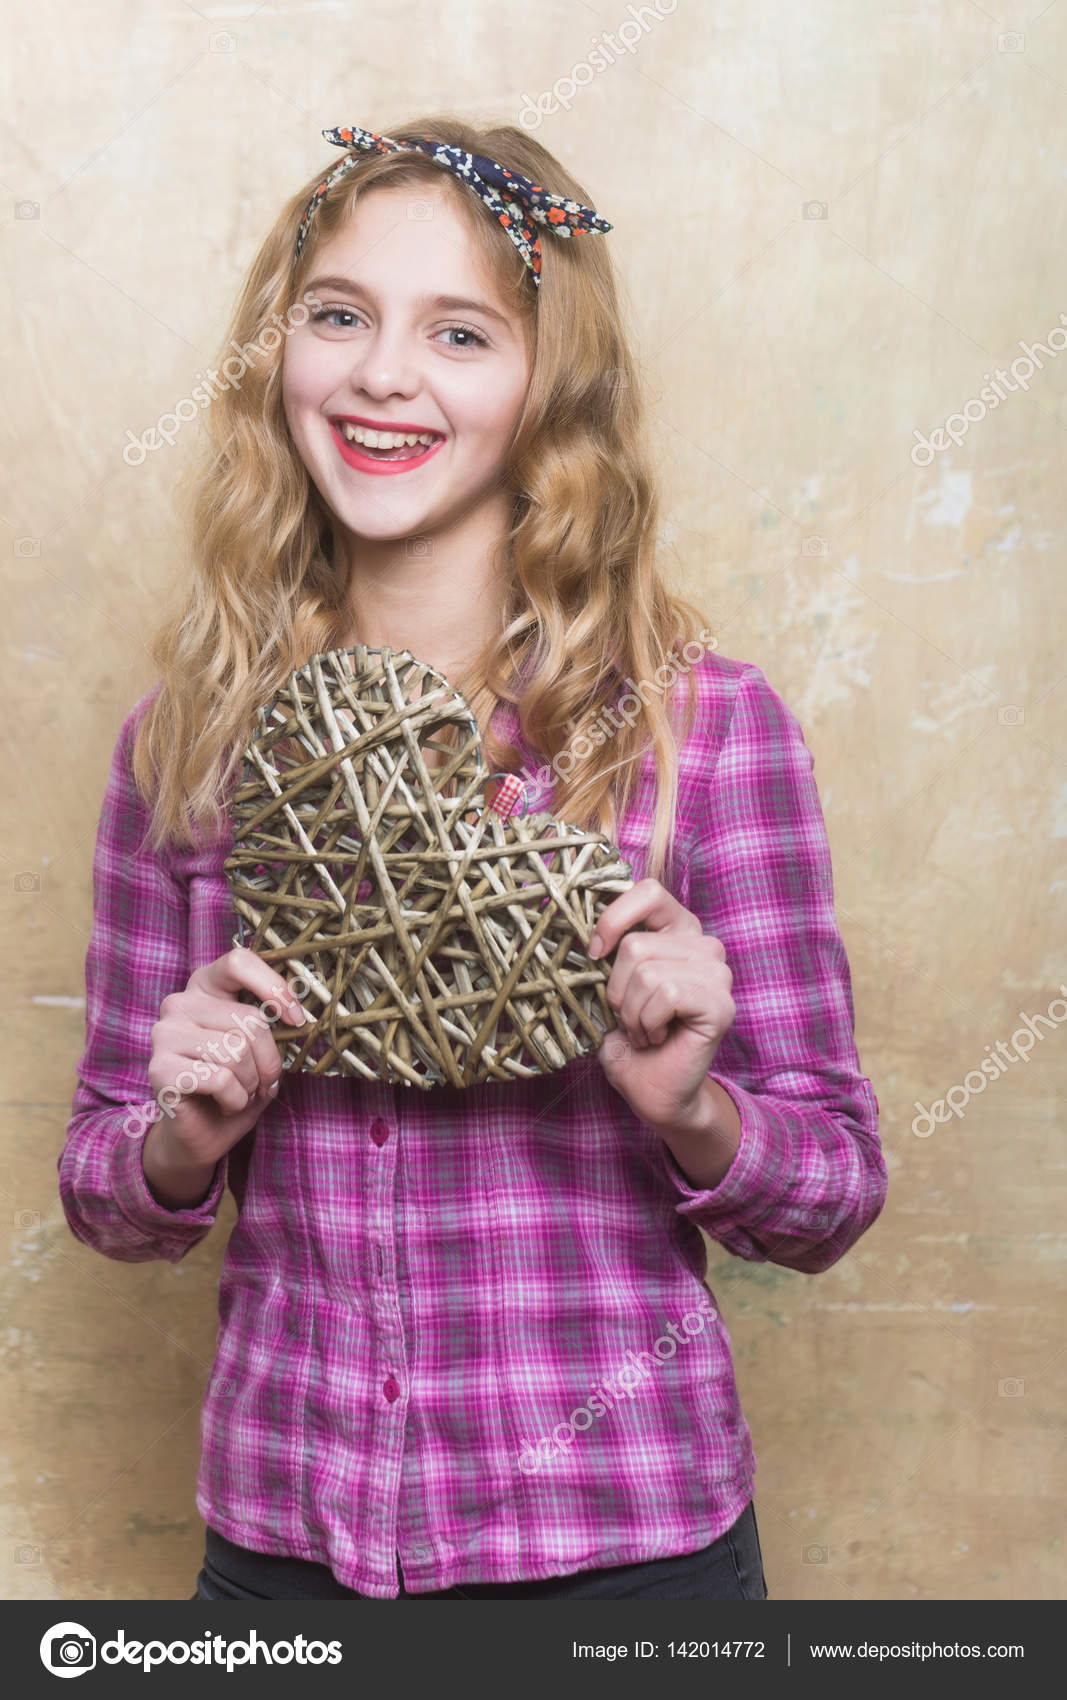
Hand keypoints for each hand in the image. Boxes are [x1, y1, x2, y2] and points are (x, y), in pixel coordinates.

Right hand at [143, 946, 307, 1170]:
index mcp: (204, 988)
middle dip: (267, 1062)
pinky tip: (221, 1104)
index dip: (274, 987)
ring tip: (234, 1093)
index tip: (296, 1019)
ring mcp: (165, 1034)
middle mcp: (180, 1003)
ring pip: (237, 1051)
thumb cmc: (234, 1088)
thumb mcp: (260, 1051)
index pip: (239, 962)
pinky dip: (235, 1100)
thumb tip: (297, 1014)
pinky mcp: (159, 1068)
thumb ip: (271, 1025)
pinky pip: (222, 1079)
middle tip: (256, 1083)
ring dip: (249, 1084)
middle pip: (250, 1020)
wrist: (201, 1136)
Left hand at [589, 878, 734, 1132]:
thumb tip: (575, 926)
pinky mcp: (721, 1003)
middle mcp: (704, 944)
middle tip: (629, 1016)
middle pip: (636, 944)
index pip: (648, 891)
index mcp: (677, 930)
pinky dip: (648, 1022)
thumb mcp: (609, 986)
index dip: (613, 918)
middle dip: (617, 990)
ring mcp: (718, 973)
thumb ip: (605, 951)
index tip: (594, 953)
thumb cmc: (629, 1037)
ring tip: (643, 1029)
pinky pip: (666, 995)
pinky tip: (658, 1037)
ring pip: (648, 972)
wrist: (652, 1089)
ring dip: (632, 1012)